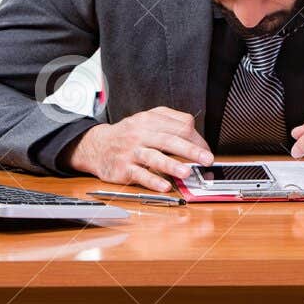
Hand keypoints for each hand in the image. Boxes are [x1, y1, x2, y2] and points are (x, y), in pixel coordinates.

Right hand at [67, 107, 212, 190]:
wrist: (97, 145)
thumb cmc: (128, 134)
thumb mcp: (147, 117)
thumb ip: (170, 119)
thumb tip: (194, 130)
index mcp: (150, 120)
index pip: (179, 127)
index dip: (196, 139)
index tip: (206, 151)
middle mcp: (141, 134)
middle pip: (169, 140)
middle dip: (190, 150)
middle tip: (206, 159)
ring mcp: (131, 152)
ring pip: (153, 157)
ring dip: (171, 165)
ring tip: (186, 172)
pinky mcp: (123, 168)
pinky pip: (139, 175)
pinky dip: (152, 181)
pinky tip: (164, 186)